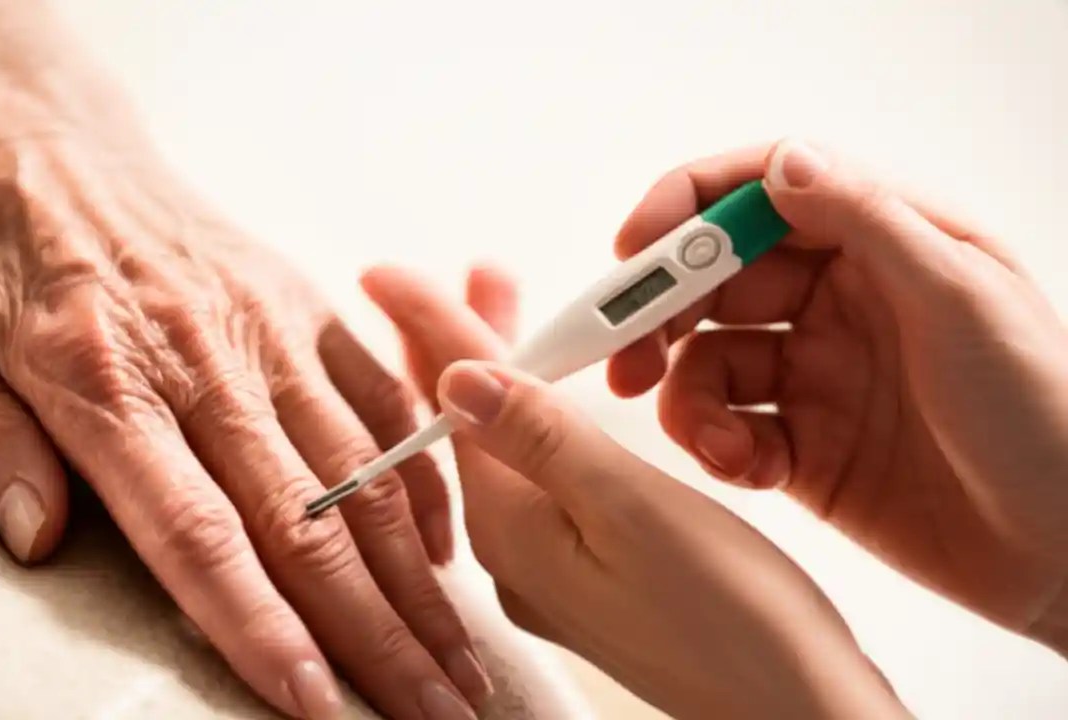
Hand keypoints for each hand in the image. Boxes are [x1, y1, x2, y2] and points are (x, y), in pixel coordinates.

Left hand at [0, 6, 489, 716]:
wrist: (35, 128)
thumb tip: (38, 542)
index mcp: (103, 379)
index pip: (198, 534)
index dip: (260, 629)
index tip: (316, 704)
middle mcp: (203, 357)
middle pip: (306, 523)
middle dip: (377, 633)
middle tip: (429, 714)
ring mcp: (265, 326)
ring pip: (362, 472)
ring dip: (417, 575)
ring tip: (456, 654)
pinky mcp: (300, 301)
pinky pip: (379, 396)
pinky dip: (420, 478)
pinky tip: (444, 548)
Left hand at [362, 267, 908, 718]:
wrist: (795, 710)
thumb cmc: (732, 618)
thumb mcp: (631, 509)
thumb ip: (542, 439)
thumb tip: (457, 376)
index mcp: (510, 528)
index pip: (455, 402)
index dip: (428, 326)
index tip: (382, 271)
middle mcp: (514, 553)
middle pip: (475, 425)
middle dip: (472, 343)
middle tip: (477, 271)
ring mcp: (550, 570)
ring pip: (509, 451)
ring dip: (509, 379)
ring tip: (509, 313)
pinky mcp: (591, 579)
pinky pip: (542, 482)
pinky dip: (542, 427)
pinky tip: (552, 409)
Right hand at [611, 140, 1067, 652]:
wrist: (1066, 553)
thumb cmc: (1045, 414)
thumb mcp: (959, 298)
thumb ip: (865, 221)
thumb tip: (782, 160)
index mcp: (882, 243)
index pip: (759, 195)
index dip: (686, 211)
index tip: (634, 250)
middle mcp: (839, 301)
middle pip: (713, 282)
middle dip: (659, 315)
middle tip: (625, 359)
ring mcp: (817, 376)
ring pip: (708, 363)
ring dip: (687, 397)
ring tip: (712, 440)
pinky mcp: (804, 449)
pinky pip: (728, 432)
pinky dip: (719, 448)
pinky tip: (748, 468)